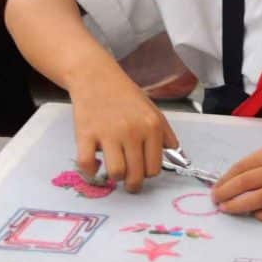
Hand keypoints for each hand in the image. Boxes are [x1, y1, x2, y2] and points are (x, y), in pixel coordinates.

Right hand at [67, 60, 178, 192]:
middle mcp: (133, 132)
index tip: (141, 171)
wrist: (97, 77)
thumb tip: (176, 156)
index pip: (154, 168)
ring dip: (114, 178)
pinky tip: (94, 167)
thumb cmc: (126, 95)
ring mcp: (109, 134)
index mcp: (152, 127)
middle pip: (136, 175)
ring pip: (116, 173)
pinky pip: (87, 165)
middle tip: (128, 181)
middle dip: (132, 184)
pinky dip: (90, 172)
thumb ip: (165, 135)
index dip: (147, 173)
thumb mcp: (153, 111)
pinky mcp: (86, 135)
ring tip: (113, 171)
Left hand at [211, 138, 261, 221]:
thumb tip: (244, 175)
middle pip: (243, 184)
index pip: (242, 166)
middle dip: (224, 193)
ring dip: (237, 207)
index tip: (217, 185)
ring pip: (255, 201)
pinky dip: (261, 215)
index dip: (226, 178)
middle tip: (215, 200)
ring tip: (227, 209)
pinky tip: (255, 215)